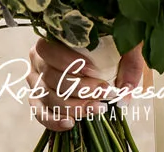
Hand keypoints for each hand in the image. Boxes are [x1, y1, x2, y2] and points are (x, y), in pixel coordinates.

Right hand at [27, 38, 146, 131]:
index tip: (94, 70)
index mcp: (49, 40)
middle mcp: (37, 61)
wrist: (97, 62)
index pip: (49, 50)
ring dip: (73, 105)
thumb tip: (125, 92)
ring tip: (98, 107)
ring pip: (48, 97)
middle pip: (51, 77)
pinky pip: (40, 114)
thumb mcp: (121, 47)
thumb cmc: (105, 49)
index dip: (69, 61)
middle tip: (104, 91)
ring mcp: (35, 83)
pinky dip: (54, 121)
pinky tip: (70, 122)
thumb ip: (128, 64)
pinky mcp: (38, 101)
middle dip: (80, 88)